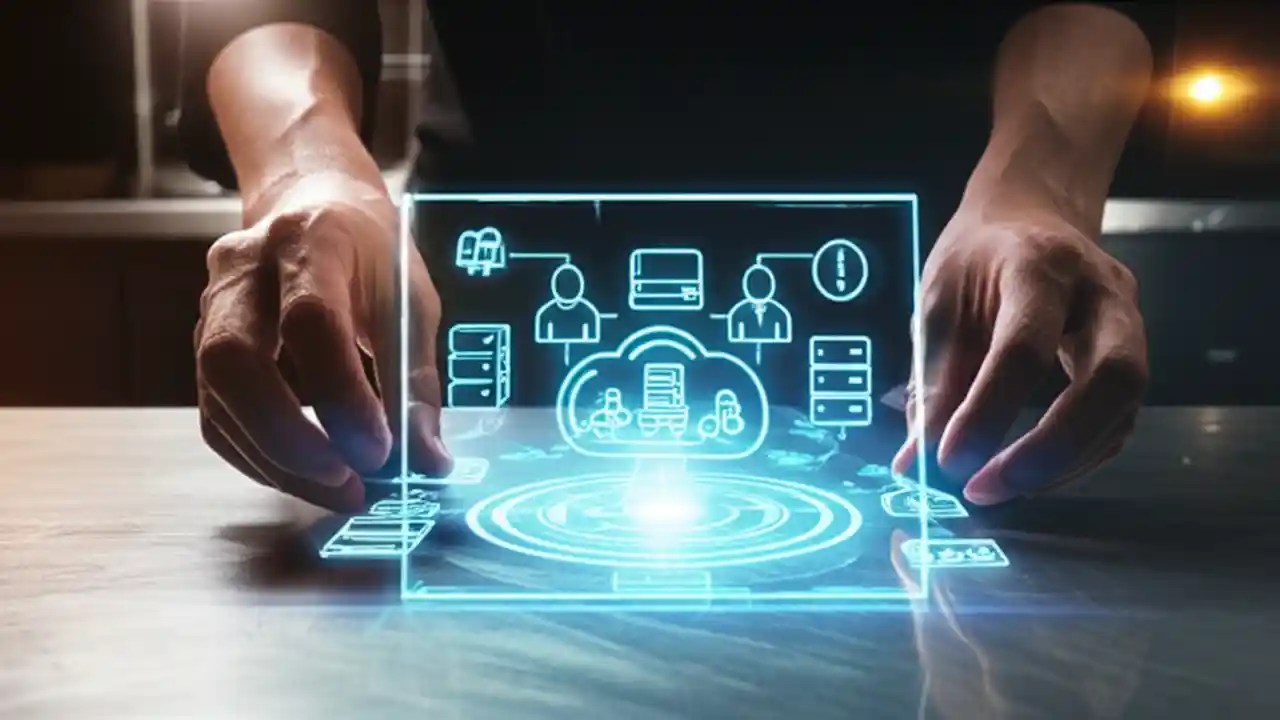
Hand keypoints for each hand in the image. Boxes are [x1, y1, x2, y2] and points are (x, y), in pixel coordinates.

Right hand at [195, 175, 451, 511]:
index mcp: (311, 242)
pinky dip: (259, 456)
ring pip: (218, 396)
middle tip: (350, 481)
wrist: (312, 205)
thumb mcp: (412, 300)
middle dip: (290, 437)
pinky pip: (215, 414)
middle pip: (235, 360)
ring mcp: (211, 305)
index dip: (341, 394)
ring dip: (278, 460)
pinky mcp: (201, 343)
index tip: (381, 450)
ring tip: (341, 491)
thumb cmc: (371, 255)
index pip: (310, 321)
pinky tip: (305, 475)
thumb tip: (427, 463)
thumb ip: (417, 381)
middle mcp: (244, 269)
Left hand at [893, 190, 1146, 504]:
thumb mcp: (940, 301)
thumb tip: (918, 464)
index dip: (987, 411)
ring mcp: (1131, 326)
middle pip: (1111, 379)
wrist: (1031, 217)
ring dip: (1061, 464)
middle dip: (1051, 447)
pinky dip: (1074, 460)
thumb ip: (932, 380)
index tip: (946, 460)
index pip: (1024, 347)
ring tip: (996, 488)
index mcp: (1040, 266)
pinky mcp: (1133, 359)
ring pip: (1123, 409)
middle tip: (987, 487)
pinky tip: (1027, 475)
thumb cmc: (978, 258)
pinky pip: (1117, 423)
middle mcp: (1102, 294)